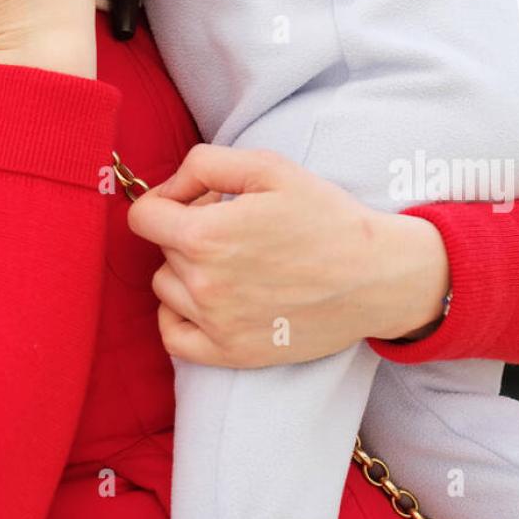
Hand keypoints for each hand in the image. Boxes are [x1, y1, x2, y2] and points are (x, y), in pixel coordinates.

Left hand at [127, 142, 450, 367]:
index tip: (196, 200)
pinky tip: (209, 299)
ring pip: (166, 288)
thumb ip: (204, 164)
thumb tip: (169, 187)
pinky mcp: (231, 353)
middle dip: (188, 229)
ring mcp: (216, 324)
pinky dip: (180, 316)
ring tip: (233, 260)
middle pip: (162, 249)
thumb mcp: (267, 167)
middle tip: (235, 226)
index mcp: (206, 236)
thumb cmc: (325, 217)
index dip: (166, 199)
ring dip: (186, 271)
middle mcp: (203, 285)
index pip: (142, 217)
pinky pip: (173, 336)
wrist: (375, 276)